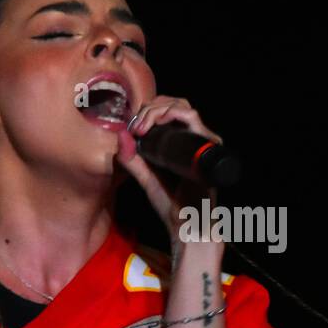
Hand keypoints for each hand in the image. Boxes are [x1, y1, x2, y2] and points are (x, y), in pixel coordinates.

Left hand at [114, 95, 223, 240]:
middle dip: (150, 109)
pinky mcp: (206, 144)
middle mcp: (191, 138)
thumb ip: (132, 159)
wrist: (187, 223)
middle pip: (173, 104)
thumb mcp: (145, 177)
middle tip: (137, 126)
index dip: (147, 112)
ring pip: (181, 106)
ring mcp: (200, 140)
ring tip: (143, 127)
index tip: (132, 128)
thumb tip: (120, 135)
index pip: (166, 111)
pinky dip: (172, 113)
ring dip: (158, 110)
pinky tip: (157, 124)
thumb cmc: (171, 203)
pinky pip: (191, 117)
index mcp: (178, 142)